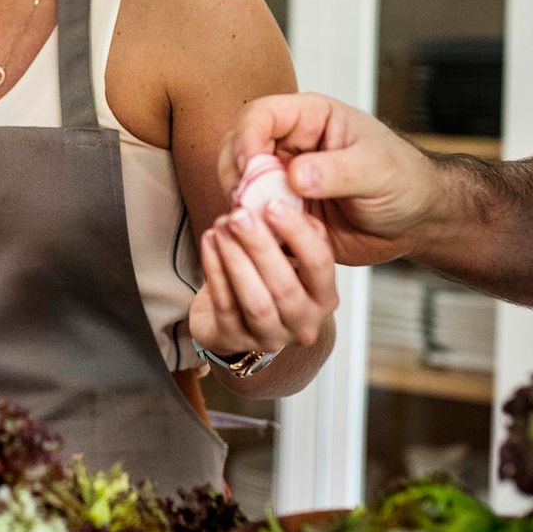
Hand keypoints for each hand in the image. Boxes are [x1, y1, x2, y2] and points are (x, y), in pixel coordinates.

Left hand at [188, 200, 337, 356]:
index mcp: (324, 296)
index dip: (298, 234)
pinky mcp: (234, 340)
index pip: (320, 265)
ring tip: (221, 226)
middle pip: (284, 285)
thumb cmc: (267, 278)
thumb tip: (277, 191)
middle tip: (240, 215)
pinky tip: (209, 242)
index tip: (274, 204)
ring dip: (235, 258)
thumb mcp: (288, 253)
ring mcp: (269, 337)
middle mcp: (303, 323)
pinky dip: (215, 270)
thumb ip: (289, 227)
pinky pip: (224, 304)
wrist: (238, 320)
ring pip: (254, 300)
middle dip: (260, 245)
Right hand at [218, 92, 436, 266]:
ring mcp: (283, 180)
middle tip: (246, 203)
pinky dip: (255, 230)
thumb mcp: (377, 171)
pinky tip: (268, 242)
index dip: (247, 139)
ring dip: (242, 206)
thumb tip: (296, 176)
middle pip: (237, 148)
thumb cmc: (404, 181)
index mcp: (311, 119)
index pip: (261, 115)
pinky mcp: (284, 212)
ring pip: (240, 185)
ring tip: (260, 225)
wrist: (414, 221)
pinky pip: (256, 218)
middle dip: (235, 175)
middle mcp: (290, 146)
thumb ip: (337, 171)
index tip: (250, 169)